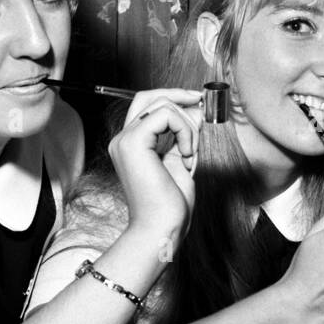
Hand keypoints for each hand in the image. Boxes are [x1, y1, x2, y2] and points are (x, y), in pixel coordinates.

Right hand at [108, 88, 202, 246]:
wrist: (160, 228)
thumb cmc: (170, 204)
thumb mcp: (181, 161)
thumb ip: (184, 135)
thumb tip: (195, 111)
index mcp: (132, 144)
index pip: (147, 105)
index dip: (173, 98)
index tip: (197, 104)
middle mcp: (123, 139)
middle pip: (148, 96)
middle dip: (179, 95)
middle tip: (201, 103)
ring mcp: (125, 140)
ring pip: (163, 105)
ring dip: (188, 127)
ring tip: (190, 154)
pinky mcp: (133, 143)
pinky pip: (167, 116)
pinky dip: (185, 132)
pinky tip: (186, 156)